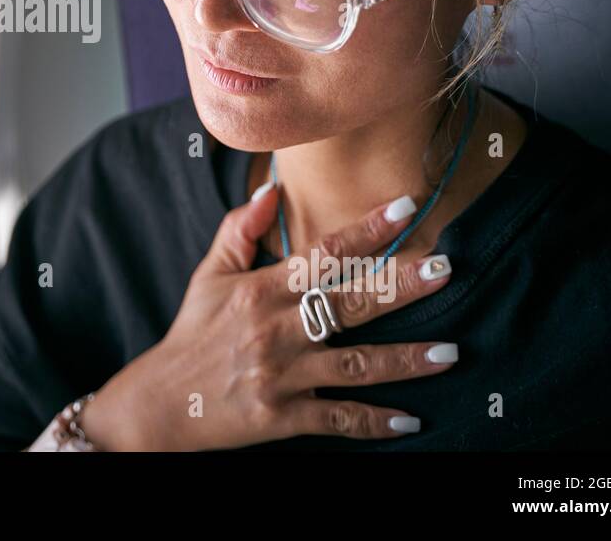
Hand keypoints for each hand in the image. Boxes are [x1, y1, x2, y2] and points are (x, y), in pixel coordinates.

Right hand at [82, 184, 455, 450]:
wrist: (159, 405)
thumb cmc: (190, 335)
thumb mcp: (208, 276)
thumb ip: (240, 231)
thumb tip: (270, 188)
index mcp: (259, 291)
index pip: (322, 254)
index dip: (365, 230)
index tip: (405, 208)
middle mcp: (274, 330)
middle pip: (348, 304)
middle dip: (400, 287)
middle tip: (446, 270)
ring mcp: (280, 376)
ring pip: (355, 365)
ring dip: (406, 360)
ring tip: (451, 353)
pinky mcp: (281, 418)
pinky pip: (338, 420)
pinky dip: (375, 422)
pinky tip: (411, 422)